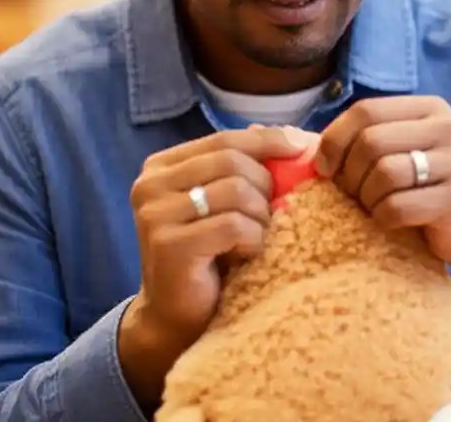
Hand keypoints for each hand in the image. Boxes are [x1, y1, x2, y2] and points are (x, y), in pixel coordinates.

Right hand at [117, 125, 308, 410]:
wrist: (178, 317)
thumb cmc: (210, 255)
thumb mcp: (226, 203)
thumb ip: (246, 167)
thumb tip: (293, 134)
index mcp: (161, 167)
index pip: (224, 139)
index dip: (267, 141)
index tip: (300, 147)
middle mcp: (150, 185)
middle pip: (233, 161)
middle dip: (264, 187)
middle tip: (266, 217)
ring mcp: (155, 215)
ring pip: (238, 191)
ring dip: (260, 218)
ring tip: (252, 239)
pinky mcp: (169, 246)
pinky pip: (235, 225)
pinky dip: (253, 240)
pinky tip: (245, 255)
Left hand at [315, 97, 450, 317]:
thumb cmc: (430, 191)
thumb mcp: (406, 153)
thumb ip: (366, 139)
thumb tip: (299, 143)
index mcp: (431, 109)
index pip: (365, 110)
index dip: (335, 139)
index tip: (324, 168)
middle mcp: (449, 128)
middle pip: (370, 142)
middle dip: (349, 175)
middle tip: (352, 196)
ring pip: (382, 174)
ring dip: (366, 199)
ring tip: (375, 209)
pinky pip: (396, 207)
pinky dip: (383, 219)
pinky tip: (392, 223)